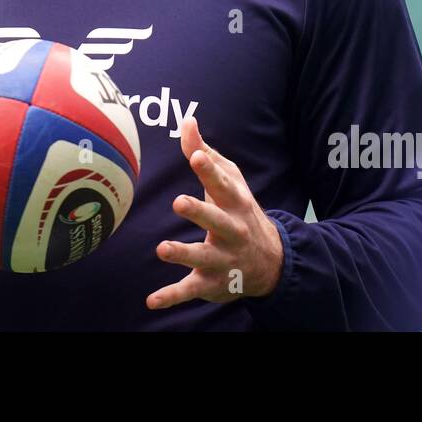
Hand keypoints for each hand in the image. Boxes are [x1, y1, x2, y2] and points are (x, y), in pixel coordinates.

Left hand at [146, 115, 283, 309]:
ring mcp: (222, 258)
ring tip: (162, 248)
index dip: (209, 169)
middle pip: (216, 220)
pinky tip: (151, 300)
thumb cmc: (239, 210)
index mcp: (235, 202)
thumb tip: (187, 120)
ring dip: (183, 253)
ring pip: (202, 256)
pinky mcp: (210, 282)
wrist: (270, 262)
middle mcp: (232, 231)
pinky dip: (171, 296)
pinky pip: (190, 290)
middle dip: (199, 211)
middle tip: (179, 202)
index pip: (222, 183)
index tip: (196, 156)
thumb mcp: (230, 181)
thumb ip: (205, 153)